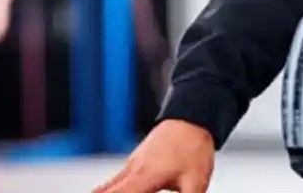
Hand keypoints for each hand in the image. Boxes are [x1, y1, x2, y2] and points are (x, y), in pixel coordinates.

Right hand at [93, 119, 215, 192]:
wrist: (190, 117)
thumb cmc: (193, 147)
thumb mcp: (196, 182)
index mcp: (143, 176)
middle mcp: (132, 169)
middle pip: (106, 190)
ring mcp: (132, 164)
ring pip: (111, 185)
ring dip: (111, 192)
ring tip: (126, 190)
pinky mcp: (135, 161)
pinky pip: (119, 180)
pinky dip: (118, 189)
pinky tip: (134, 189)